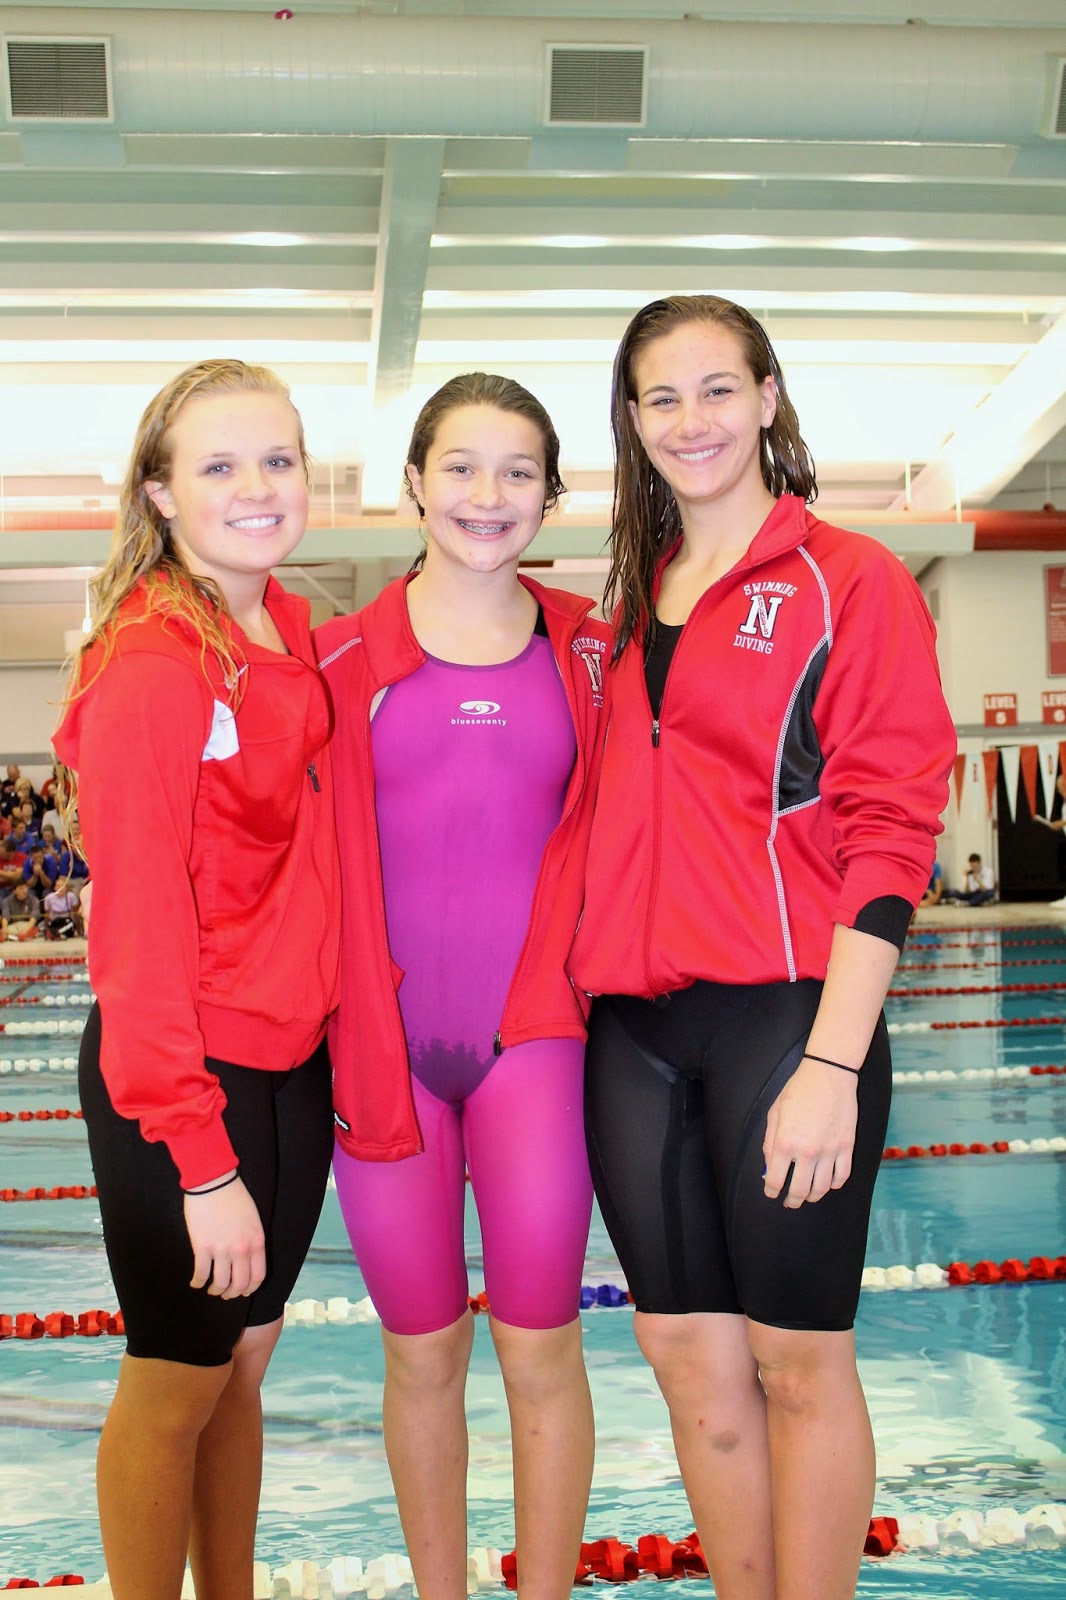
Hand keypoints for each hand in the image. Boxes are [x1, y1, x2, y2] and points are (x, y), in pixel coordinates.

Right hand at [183, 1175, 266, 1298]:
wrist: (213, 1181)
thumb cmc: (234, 1196)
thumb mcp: (253, 1219)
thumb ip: (252, 1241)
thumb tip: (245, 1261)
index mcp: (256, 1241)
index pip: (258, 1276)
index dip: (249, 1289)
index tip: (242, 1291)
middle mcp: (241, 1249)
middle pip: (239, 1284)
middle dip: (232, 1293)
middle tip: (225, 1294)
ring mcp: (221, 1249)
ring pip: (220, 1283)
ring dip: (215, 1290)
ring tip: (211, 1289)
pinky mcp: (202, 1247)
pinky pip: (201, 1273)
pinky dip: (198, 1282)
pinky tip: (196, 1282)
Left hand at [763, 1058, 857, 1208]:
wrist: (828, 1074)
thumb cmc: (798, 1090)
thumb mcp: (775, 1113)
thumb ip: (769, 1141)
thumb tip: (768, 1166)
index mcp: (785, 1142)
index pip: (775, 1178)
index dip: (771, 1190)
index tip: (771, 1192)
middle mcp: (807, 1151)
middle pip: (799, 1190)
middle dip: (792, 1200)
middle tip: (790, 1202)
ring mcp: (829, 1151)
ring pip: (822, 1188)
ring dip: (813, 1196)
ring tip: (807, 1195)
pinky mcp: (847, 1147)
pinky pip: (842, 1176)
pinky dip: (834, 1185)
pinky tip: (828, 1183)